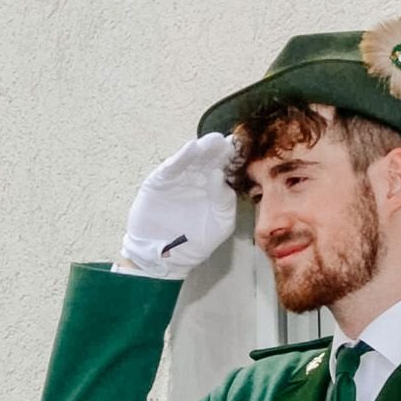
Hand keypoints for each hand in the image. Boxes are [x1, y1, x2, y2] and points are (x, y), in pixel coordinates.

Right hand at [120, 132, 238, 278]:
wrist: (165, 259)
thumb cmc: (195, 244)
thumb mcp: (220, 225)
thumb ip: (225, 201)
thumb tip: (220, 176)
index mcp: (215, 188)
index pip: (225, 168)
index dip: (232, 158)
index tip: (241, 150)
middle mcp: (197, 179)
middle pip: (209, 159)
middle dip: (218, 149)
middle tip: (228, 142)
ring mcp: (178, 179)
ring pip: (192, 158)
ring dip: (202, 148)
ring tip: (213, 141)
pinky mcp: (159, 182)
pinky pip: (171, 167)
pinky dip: (180, 157)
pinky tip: (191, 149)